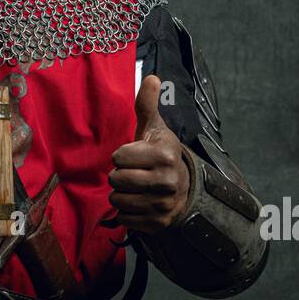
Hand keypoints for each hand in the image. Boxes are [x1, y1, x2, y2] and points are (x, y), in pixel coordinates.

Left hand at [106, 75, 190, 234]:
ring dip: (121, 194)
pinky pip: (124, 219)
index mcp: (164, 155)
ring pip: (118, 201)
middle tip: (133, 172)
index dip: (121, 155)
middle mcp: (166, 181)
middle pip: (116, 180)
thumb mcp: (154, 127)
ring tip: (136, 186)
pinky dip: (127, 212)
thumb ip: (147, 104)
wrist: (182, 186)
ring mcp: (163, 205)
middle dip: (119, 175)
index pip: (118, 157)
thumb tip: (151, 76)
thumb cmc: (160, 153)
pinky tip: (139, 202)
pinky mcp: (158, 223)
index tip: (133, 155)